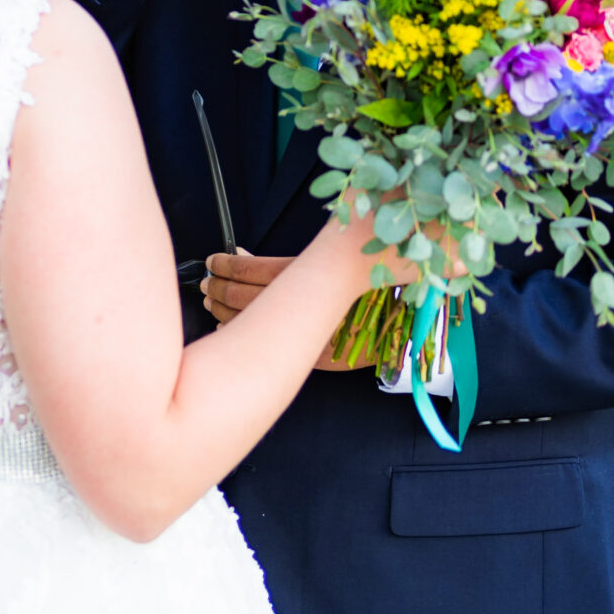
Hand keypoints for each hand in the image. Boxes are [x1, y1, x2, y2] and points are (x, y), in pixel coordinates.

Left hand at [201, 249, 379, 371]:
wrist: (408, 322)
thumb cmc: (371, 284)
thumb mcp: (335, 260)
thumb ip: (286, 261)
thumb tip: (240, 255)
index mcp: (315, 274)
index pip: (255, 269)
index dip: (228, 265)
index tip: (214, 260)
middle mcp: (311, 305)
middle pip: (246, 296)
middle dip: (219, 288)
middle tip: (205, 281)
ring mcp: (312, 335)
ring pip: (250, 323)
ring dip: (223, 310)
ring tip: (210, 300)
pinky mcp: (316, 358)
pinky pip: (266, 348)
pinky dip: (240, 334)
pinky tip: (227, 326)